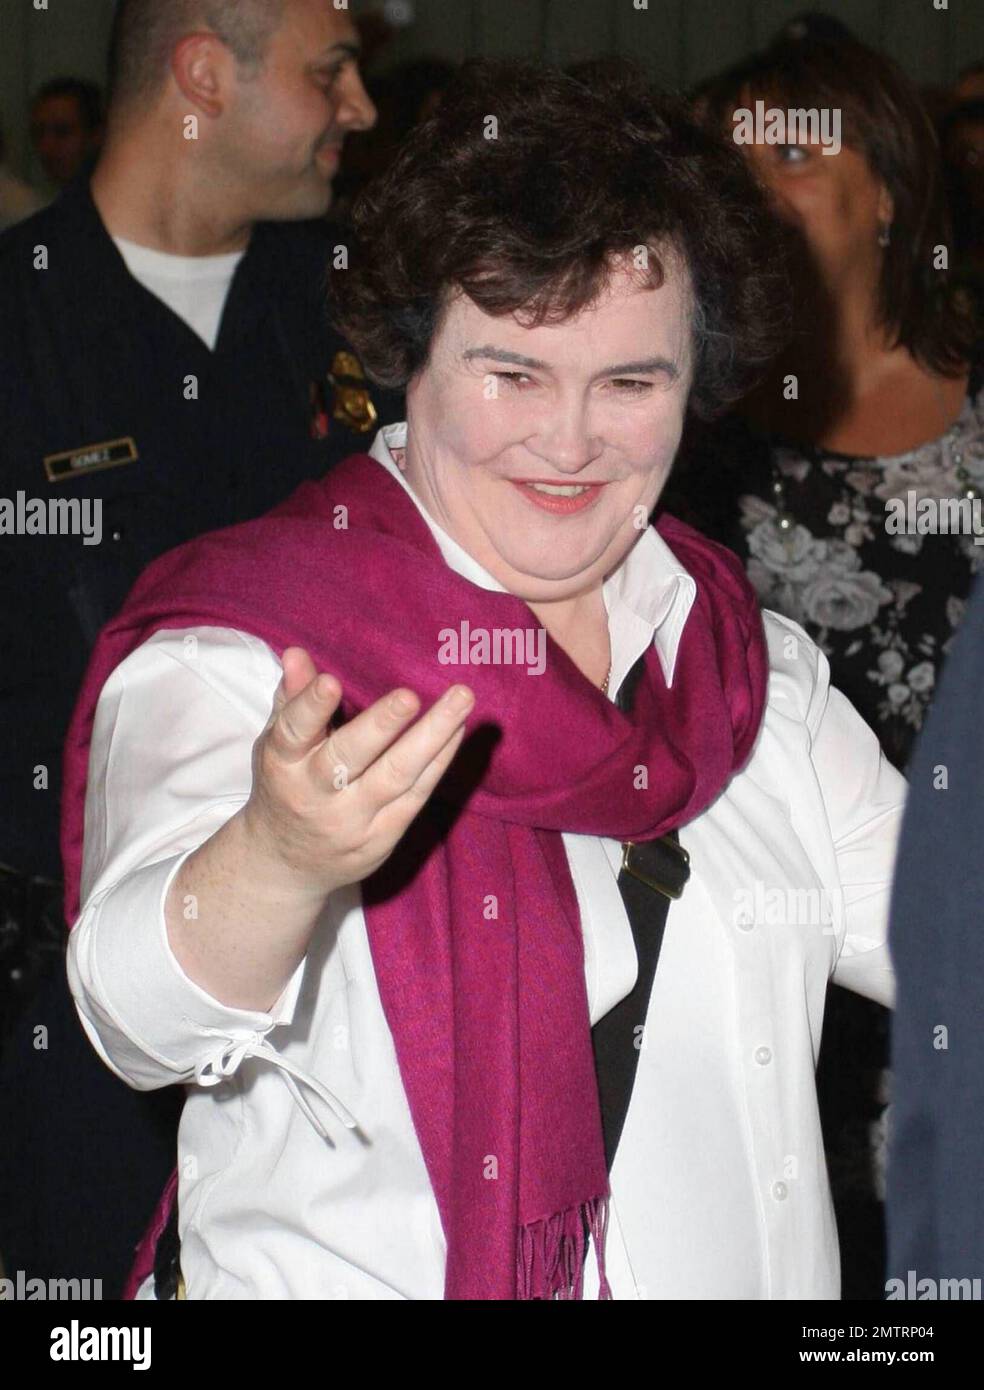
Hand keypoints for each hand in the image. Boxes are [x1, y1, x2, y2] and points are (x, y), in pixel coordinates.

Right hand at [242, 647, 472, 897]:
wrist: (286, 864)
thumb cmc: (286, 786)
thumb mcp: (279, 745)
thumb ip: (292, 699)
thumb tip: (296, 653)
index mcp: (283, 764)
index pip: (293, 734)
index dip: (310, 709)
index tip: (331, 682)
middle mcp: (316, 795)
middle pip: (350, 758)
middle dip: (380, 725)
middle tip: (410, 696)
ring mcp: (352, 820)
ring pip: (395, 776)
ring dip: (432, 736)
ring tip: (462, 699)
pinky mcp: (382, 837)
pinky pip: (416, 795)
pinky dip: (439, 760)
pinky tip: (457, 729)